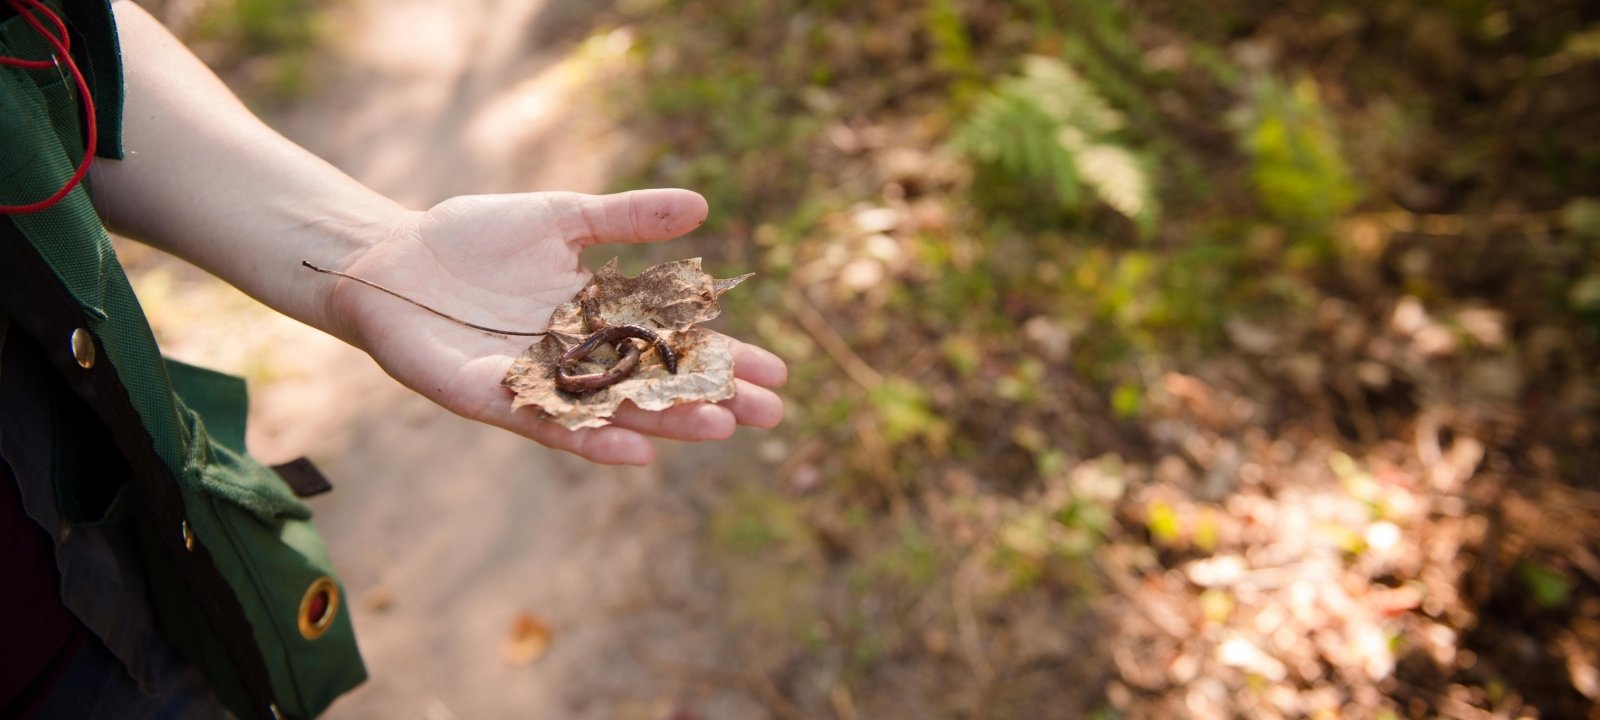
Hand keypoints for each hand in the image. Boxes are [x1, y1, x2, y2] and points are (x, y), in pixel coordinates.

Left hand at [325, 189, 786, 464]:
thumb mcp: (563, 218)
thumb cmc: (473, 238)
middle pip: (656, 386)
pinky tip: (634, 453)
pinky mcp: (491, 399)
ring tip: (718, 428)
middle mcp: (579, 361)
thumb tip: (702, 206)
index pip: (674, 346)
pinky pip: (547, 424)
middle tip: (768, 416)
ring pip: (613, 412)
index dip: (724, 360)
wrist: (387, 257)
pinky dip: (591, 441)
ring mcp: (539, 384)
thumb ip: (627, 220)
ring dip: (666, 423)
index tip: (778, 375)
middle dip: (710, 400)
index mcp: (600, 320)